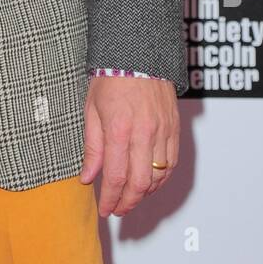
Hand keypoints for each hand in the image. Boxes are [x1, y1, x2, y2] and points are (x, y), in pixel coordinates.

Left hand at [79, 75, 178, 215]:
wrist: (138, 53)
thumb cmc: (110, 77)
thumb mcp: (91, 110)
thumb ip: (91, 147)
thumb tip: (88, 177)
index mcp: (119, 129)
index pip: (116, 177)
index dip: (110, 199)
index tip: (105, 210)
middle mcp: (144, 133)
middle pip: (140, 184)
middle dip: (128, 203)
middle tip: (117, 210)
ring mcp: (162, 131)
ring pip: (158, 177)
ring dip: (144, 193)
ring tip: (130, 197)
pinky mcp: (174, 128)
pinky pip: (171, 163)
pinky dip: (161, 178)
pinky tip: (149, 182)